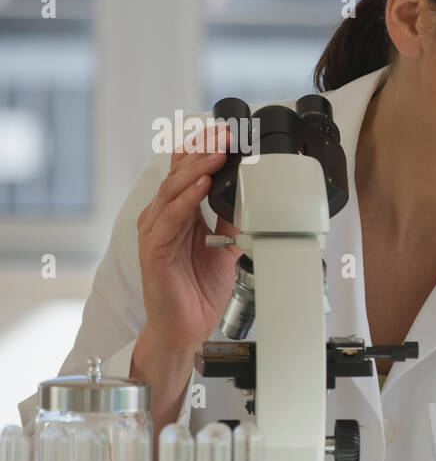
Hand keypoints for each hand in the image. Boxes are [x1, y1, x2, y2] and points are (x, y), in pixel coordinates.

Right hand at [136, 122, 242, 353]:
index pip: (186, 172)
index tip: (227, 132)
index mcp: (178, 213)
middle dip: (203, 151)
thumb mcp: (226, 247)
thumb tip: (255, 198)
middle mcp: (163, 218)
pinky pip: (170, 219)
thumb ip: (235, 221)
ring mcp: (156, 232)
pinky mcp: (153, 250)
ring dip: (197, 169)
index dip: (204, 151)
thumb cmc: (198, 289)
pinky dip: (186, 200)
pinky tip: (201, 186)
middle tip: (225, 134)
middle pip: (179, 174)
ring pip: (174, 191)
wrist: (186, 327)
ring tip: (217, 152)